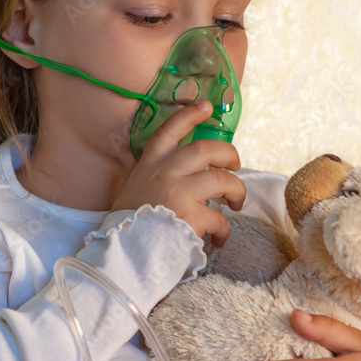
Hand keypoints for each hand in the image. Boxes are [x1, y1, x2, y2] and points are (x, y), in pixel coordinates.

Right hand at [110, 100, 245, 246]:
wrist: (123, 254)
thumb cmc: (125, 222)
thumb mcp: (124, 188)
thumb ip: (130, 168)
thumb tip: (124, 151)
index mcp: (149, 165)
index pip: (169, 131)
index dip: (189, 115)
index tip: (206, 106)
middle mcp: (165, 173)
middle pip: (206, 149)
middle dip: (228, 153)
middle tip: (236, 165)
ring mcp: (179, 193)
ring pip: (223, 180)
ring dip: (237, 191)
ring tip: (236, 204)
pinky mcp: (191, 217)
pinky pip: (220, 219)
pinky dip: (224, 231)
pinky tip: (218, 239)